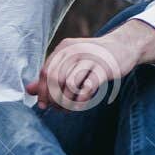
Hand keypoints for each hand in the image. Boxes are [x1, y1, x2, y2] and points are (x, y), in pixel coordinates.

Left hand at [27, 22, 154, 110]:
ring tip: (71, 106)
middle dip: (54, 98)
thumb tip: (29, 90)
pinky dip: (81, 100)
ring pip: (68, 84)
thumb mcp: (71, 63)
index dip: (42, 92)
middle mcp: (74, 51)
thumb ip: (51, 76)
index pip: (45, 72)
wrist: (125, 46)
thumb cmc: (94, 58)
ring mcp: (89, 58)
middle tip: (59, 108)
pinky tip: (82, 103)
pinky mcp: (104, 68)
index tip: (43, 105)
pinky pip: (86, 88)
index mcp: (63, 49)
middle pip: (55, 79)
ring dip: (68, 101)